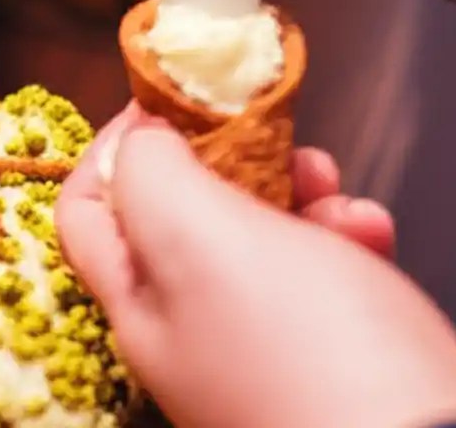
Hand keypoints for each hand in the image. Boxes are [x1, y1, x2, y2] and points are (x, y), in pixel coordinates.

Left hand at [55, 104, 455, 427]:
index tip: (160, 100)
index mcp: (136, 302)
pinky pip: (327, 271)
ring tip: (327, 181)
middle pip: (181, 213)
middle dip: (222, 158)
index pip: (87, 213)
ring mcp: (260, 340)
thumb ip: (150, 177)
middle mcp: (189, 326)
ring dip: (295, 189)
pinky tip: (369, 227)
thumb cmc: (298, 354)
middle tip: (262, 129)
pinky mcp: (331, 347)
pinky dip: (346, 234)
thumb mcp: (196, 240)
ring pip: (261, 234)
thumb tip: (139, 137)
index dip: (112, 147)